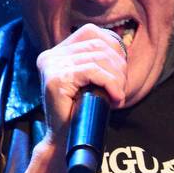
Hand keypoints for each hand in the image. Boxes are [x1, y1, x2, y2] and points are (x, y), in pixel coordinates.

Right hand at [36, 24, 129, 146]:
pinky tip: (116, 98)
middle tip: (121, 89)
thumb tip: (122, 46)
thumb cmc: (82, 111)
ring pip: (98, 58)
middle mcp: (51, 56)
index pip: (91, 32)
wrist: (66, 140)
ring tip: (118, 95)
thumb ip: (99, 61)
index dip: (113, 47)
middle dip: (118, 66)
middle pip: (97, 44)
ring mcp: (51, 66)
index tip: (121, 71)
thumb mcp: (91, 81)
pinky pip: (93, 72)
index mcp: (57, 52)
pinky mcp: (56, 79)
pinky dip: (111, 84)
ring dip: (117, 78)